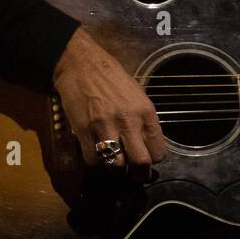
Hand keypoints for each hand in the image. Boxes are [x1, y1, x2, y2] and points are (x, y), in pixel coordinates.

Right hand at [51, 27, 166, 181]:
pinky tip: (96, 153)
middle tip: (134, 174)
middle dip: (139, 174)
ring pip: (115, 166)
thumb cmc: (111, 77)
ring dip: (115, 168)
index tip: (148, 160)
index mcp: (145, 111)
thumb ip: (143, 119)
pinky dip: (94, 162)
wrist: (81, 64)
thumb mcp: (137, 94)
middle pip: (140, 163)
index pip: (158, 150)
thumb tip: (147, 144)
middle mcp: (128, 121)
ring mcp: (104, 127)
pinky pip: (92, 160)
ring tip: (113, 162)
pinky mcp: (83, 131)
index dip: (153, 160)